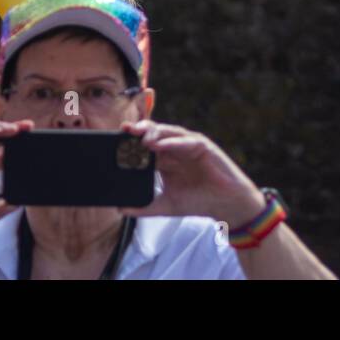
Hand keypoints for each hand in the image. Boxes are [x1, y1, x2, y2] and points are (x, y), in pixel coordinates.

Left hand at [120, 121, 265, 227]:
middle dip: (139, 131)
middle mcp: (175, 149)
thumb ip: (144, 207)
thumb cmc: (198, 202)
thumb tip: (120, 209)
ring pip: (169, 132)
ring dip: (154, 132)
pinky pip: (186, 140)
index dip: (131, 141)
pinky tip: (160, 144)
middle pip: (154, 134)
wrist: (224, 205)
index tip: (115, 139)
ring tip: (140, 137)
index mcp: (165, 160)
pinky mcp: (203, 146)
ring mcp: (189, 145)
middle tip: (125, 130)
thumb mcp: (166, 205)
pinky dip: (172, 141)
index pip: (145, 146)